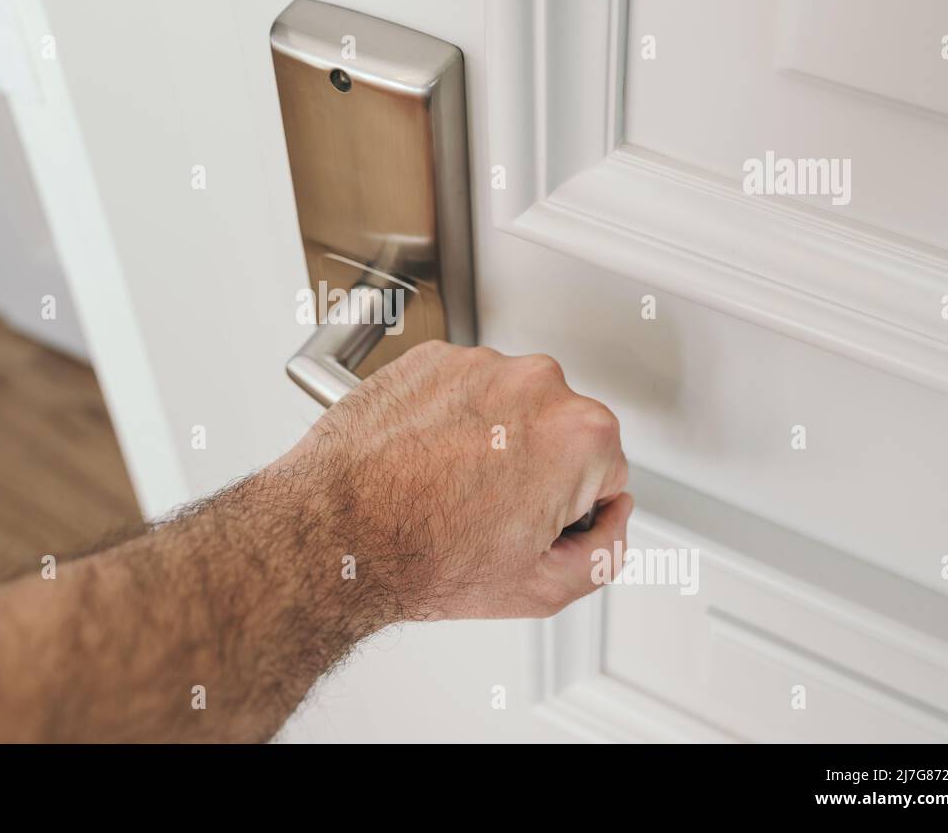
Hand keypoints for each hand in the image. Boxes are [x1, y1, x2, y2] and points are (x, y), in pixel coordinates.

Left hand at [279, 340, 631, 620]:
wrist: (337, 531)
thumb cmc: (423, 554)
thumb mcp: (544, 589)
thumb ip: (605, 552)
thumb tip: (608, 521)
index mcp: (580, 434)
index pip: (609, 470)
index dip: (574, 506)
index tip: (537, 519)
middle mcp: (536, 383)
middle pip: (561, 428)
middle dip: (536, 466)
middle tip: (490, 509)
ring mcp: (480, 365)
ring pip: (509, 404)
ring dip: (491, 436)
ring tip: (449, 484)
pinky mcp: (431, 358)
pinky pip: (460, 387)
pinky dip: (447, 415)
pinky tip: (426, 458)